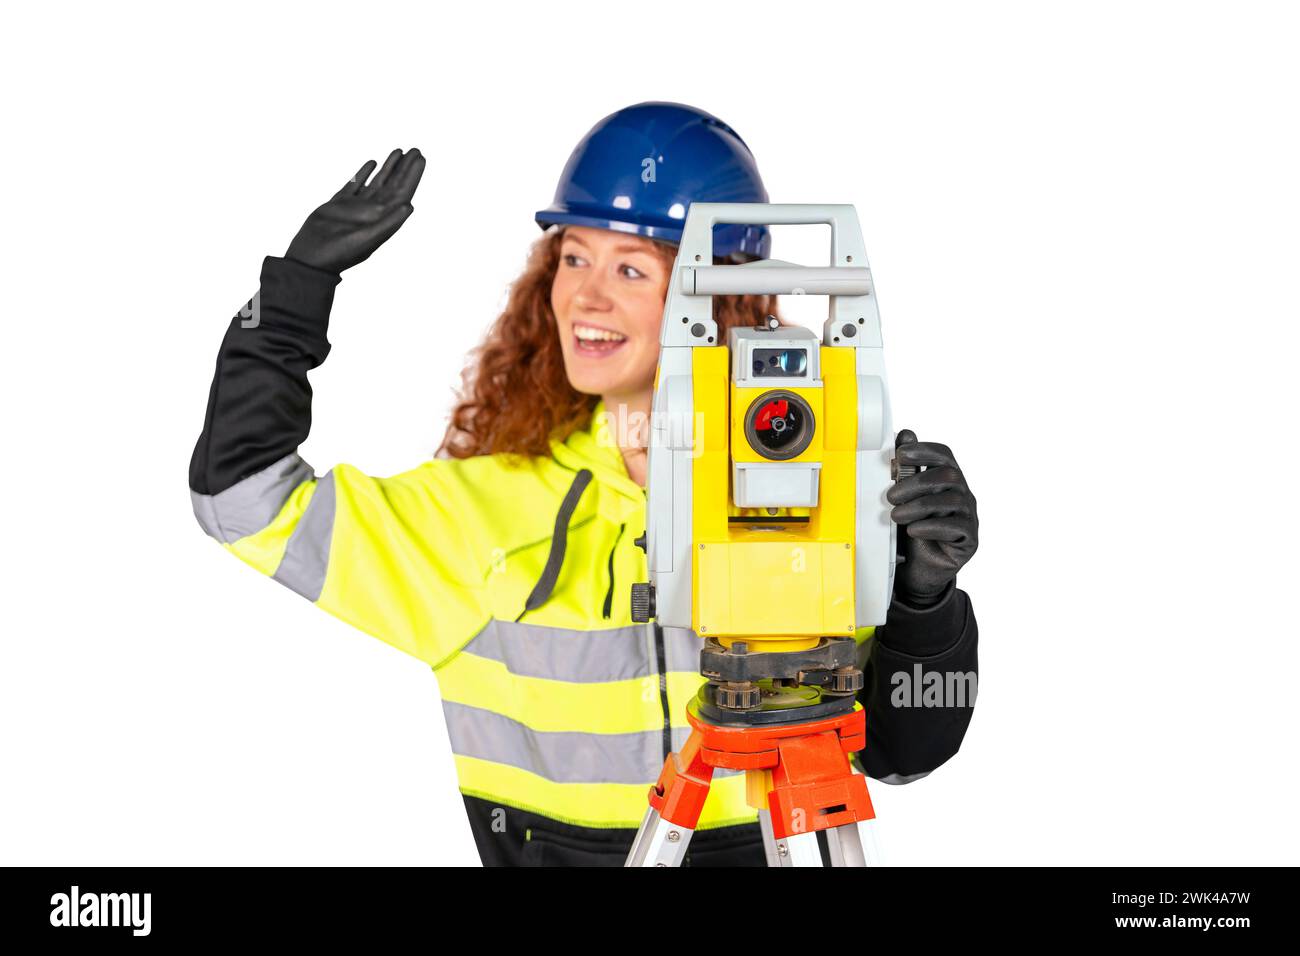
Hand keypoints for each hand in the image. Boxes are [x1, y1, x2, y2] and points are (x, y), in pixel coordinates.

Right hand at [285, 148, 425, 273]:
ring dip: (389, 167)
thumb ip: (389, 223)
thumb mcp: (368, 238)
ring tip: (399, 151)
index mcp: (383, 219)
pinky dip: (364, 173)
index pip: (403, 193)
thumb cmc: (340, 252)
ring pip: (377, 182)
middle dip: (405, 167)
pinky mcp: (339, 203)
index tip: (420, 158)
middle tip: (416, 150)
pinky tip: (372, 163)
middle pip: (393, 184)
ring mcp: (356, 206)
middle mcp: (373, 212)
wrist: (311, 256)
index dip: (412, 176)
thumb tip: (410, 206)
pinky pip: (355, 184)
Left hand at [888, 430, 978, 605]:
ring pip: (951, 501)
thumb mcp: (903, 500)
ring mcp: (968, 517)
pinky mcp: (969, 540)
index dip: (924, 450)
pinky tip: (913, 530)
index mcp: (947, 480)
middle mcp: (962, 495)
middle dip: (916, 483)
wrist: (918, 569)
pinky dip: (931, 526)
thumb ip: (904, 470)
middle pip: (948, 476)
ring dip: (918, 506)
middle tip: (891, 496)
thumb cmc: (912, 530)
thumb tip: (904, 435)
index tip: (901, 454)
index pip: (944, 455)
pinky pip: (956, 527)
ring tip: (896, 516)